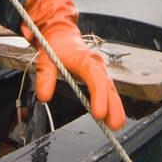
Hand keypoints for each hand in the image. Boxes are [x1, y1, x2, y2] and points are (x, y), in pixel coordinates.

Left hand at [21, 0, 125, 131]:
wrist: (62, 35)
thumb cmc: (56, 47)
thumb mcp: (46, 59)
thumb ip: (45, 76)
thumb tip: (44, 97)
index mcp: (85, 59)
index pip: (95, 79)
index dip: (99, 96)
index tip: (99, 114)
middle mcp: (97, 65)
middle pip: (108, 87)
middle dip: (112, 106)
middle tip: (114, 125)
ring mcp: (100, 70)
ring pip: (111, 89)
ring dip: (116, 107)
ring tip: (117, 125)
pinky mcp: (100, 76)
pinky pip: (109, 90)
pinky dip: (113, 103)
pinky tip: (115, 117)